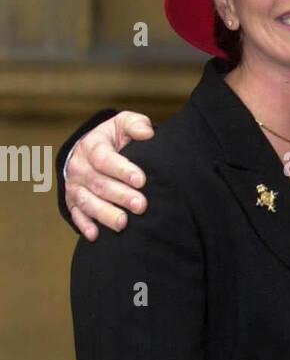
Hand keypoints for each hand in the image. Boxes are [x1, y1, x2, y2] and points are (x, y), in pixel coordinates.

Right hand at [66, 110, 154, 239]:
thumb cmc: (114, 139)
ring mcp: (75, 186)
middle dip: (120, 196)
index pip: (104, 158)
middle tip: (141, 206)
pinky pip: (77, 215)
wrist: (92, 152)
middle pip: (99, 183)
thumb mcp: (123, 125)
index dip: (122, 169)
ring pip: (88, 202)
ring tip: (123, 223)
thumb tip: (146, 132)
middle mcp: (80, 167)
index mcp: (91, 146)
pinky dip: (85, 225)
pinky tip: (95, 235)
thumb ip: (135, 124)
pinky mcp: (73, 202)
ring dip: (105, 213)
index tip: (141, 180)